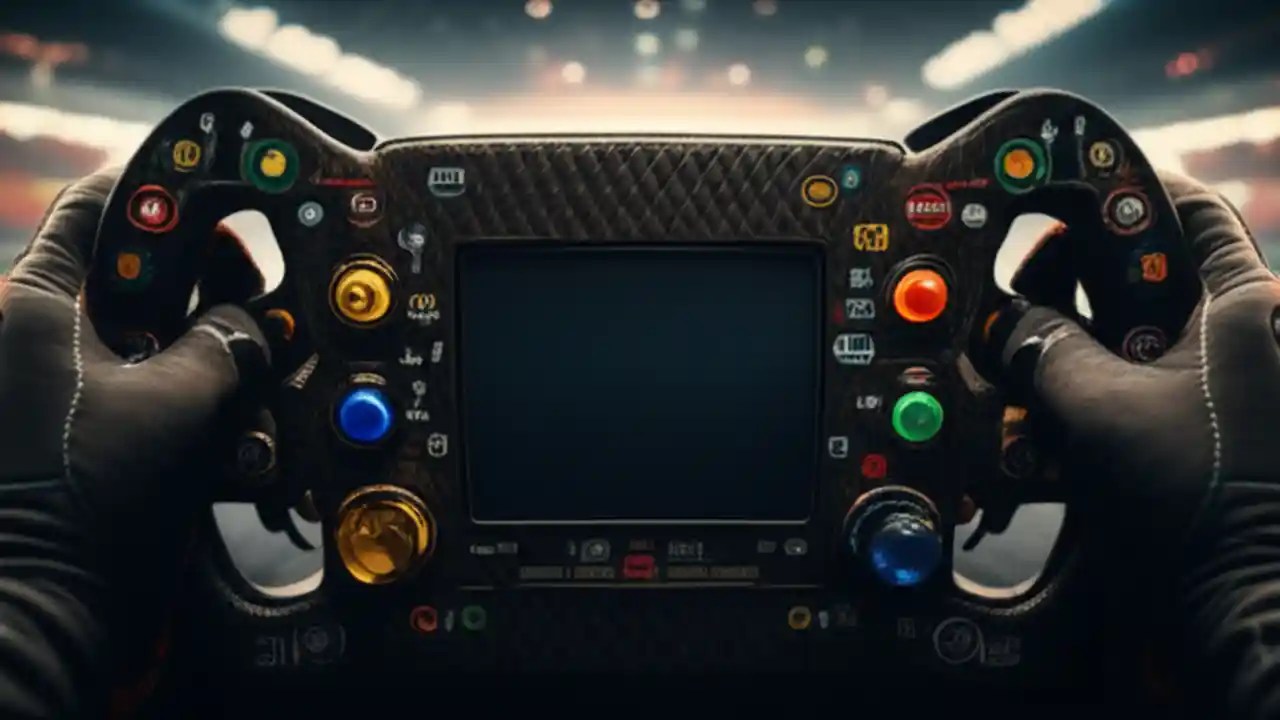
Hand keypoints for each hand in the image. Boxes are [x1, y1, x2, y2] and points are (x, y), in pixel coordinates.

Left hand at [0, 170, 268, 712]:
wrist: (47, 613)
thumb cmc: (80, 506)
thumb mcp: (175, 406)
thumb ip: (226, 347)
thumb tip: (250, 328)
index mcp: (35, 307)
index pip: (102, 209)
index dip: (166, 187)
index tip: (222, 183)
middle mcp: (46, 338)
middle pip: (142, 273)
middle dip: (210, 285)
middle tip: (258, 302)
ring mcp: (71, 389)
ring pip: (160, 335)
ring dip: (216, 351)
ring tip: (257, 373)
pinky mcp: (97, 435)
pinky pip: (160, 390)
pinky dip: (202, 399)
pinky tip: (237, 426)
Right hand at [988, 171, 1279, 715]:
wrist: (1246, 605)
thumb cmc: (1201, 501)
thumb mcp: (1102, 411)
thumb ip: (1044, 352)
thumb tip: (1004, 324)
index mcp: (1245, 308)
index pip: (1190, 211)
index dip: (1125, 192)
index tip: (1069, 192)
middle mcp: (1245, 337)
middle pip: (1152, 271)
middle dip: (1080, 278)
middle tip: (1024, 292)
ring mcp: (1226, 385)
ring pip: (1138, 331)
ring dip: (1076, 338)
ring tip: (1024, 355)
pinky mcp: (1202, 428)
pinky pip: (1139, 382)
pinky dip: (1092, 385)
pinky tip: (1046, 407)